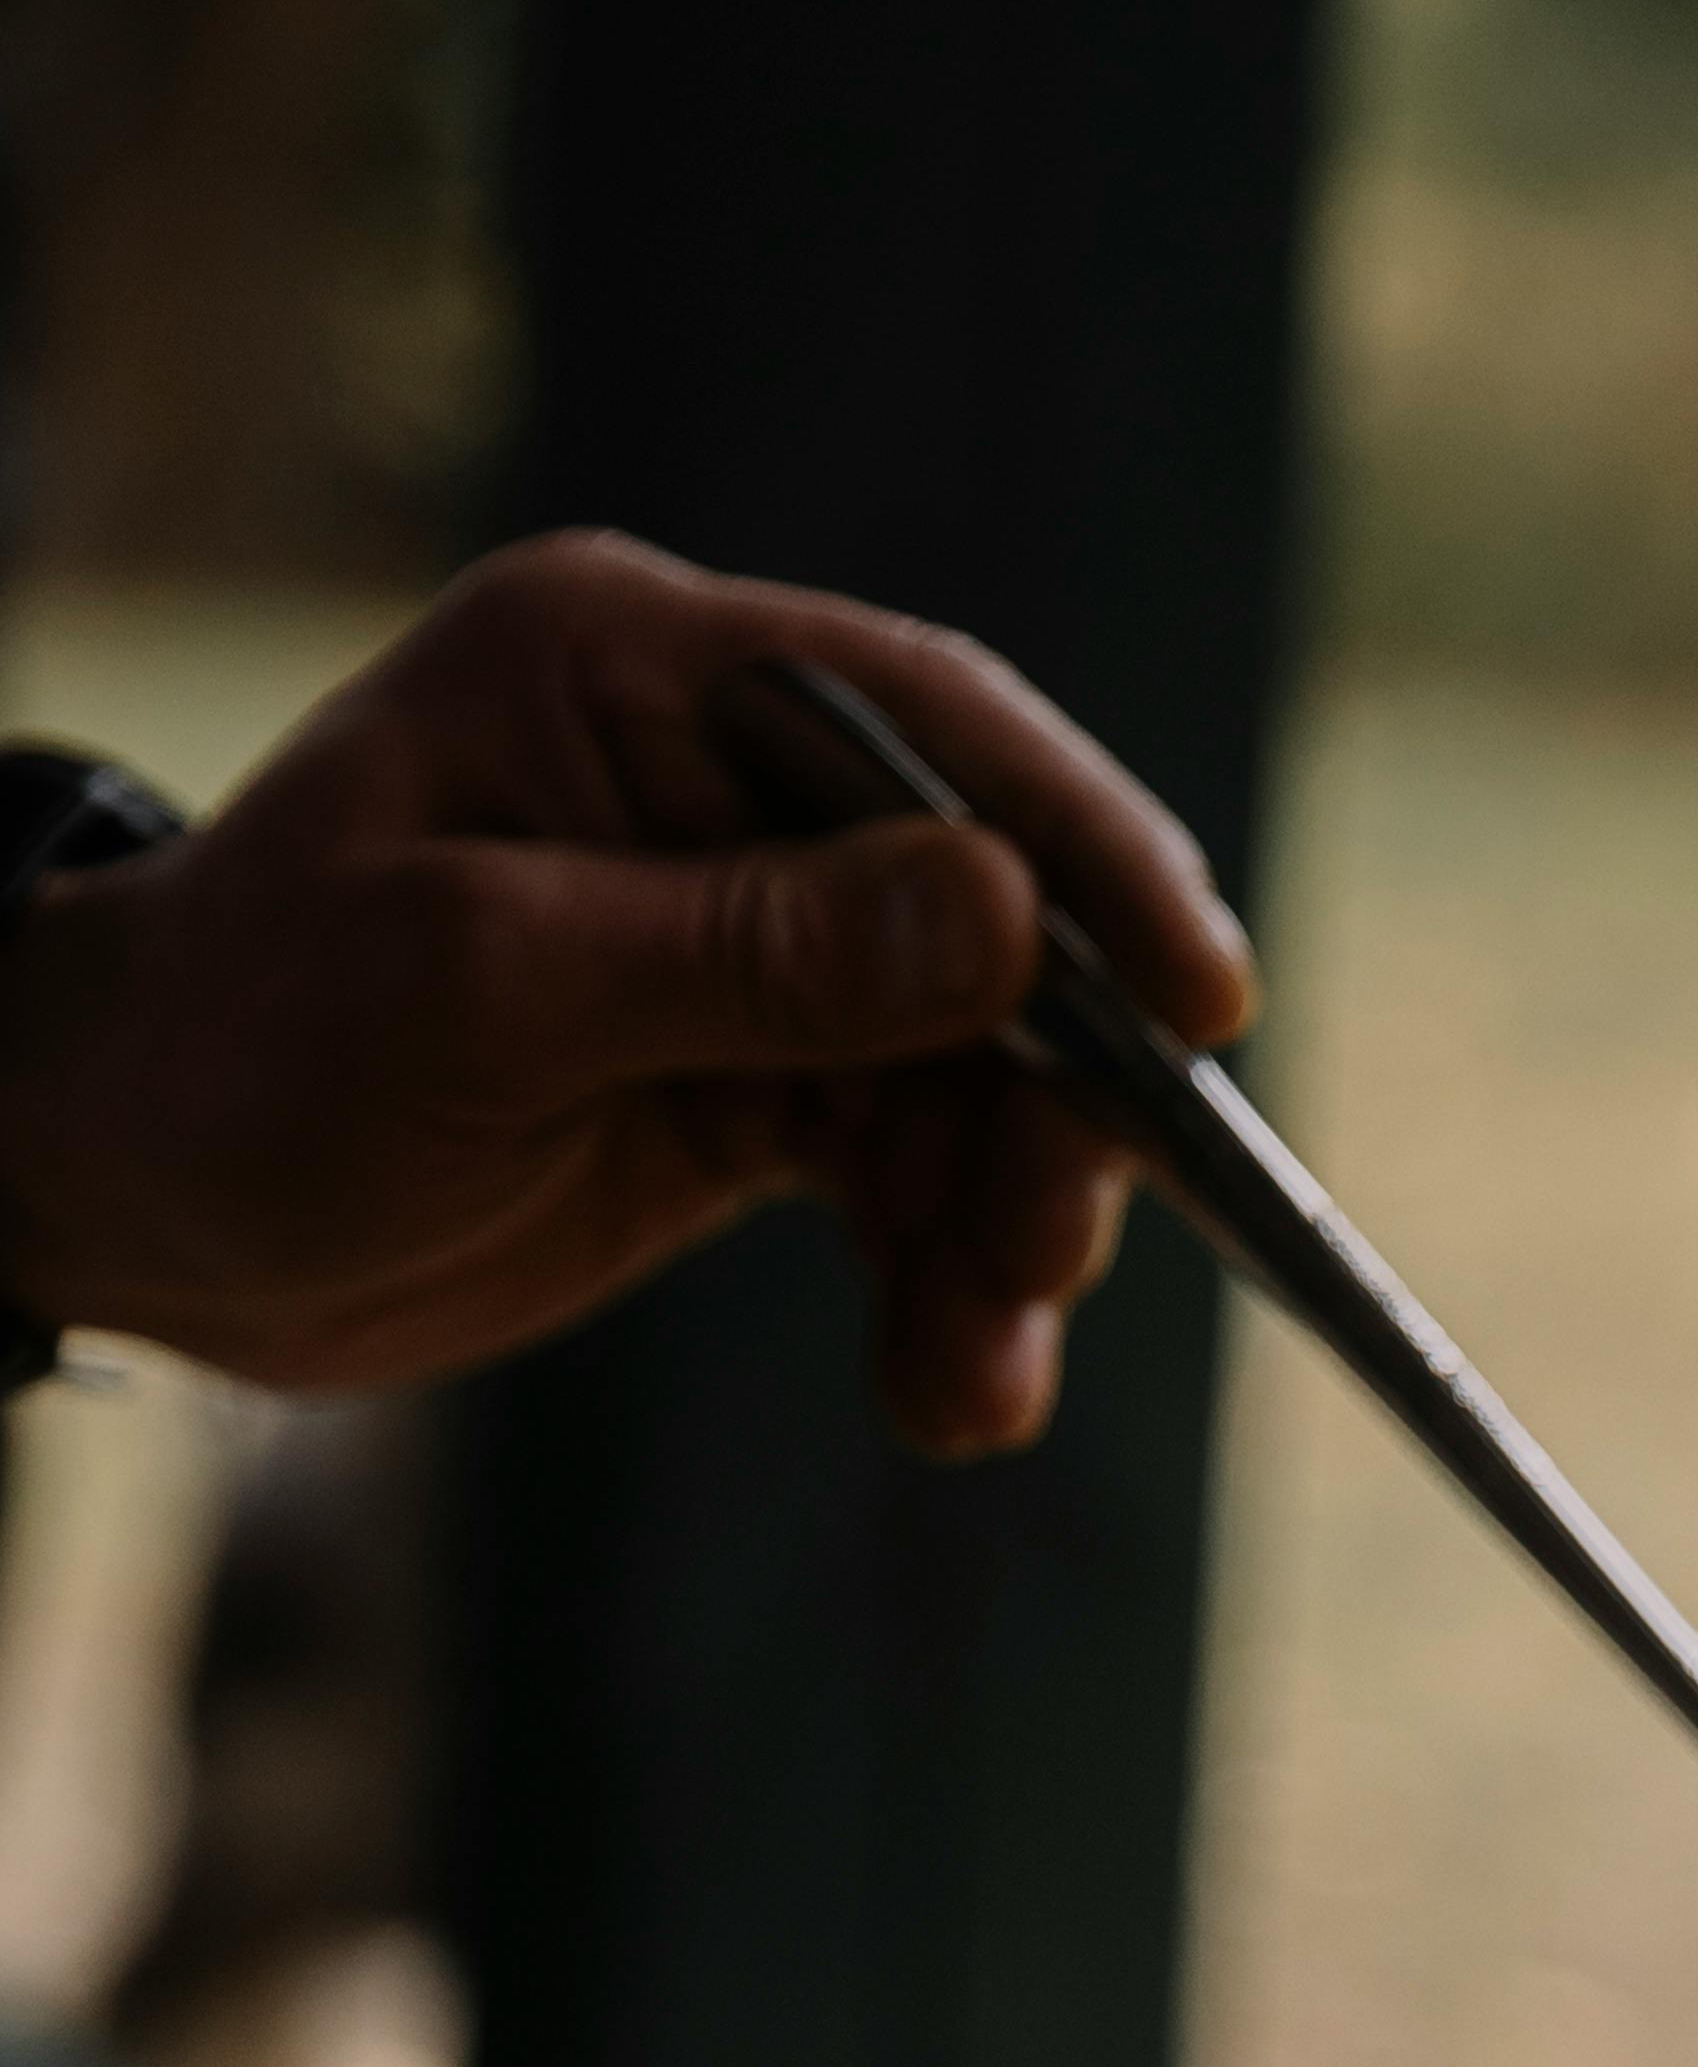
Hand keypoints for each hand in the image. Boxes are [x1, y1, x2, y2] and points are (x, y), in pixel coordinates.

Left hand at [0, 530, 1253, 1454]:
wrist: (126, 1203)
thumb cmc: (239, 1053)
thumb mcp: (481, 991)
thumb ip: (749, 954)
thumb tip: (1007, 916)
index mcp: (637, 677)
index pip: (931, 731)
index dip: (1087, 860)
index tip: (1202, 1006)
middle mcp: (715, 788)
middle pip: (991, 923)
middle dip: (1047, 1106)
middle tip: (1043, 1267)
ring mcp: (741, 944)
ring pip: (972, 1075)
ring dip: (1000, 1233)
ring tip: (974, 1378)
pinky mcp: (746, 1085)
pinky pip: (910, 1178)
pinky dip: (945, 1287)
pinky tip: (944, 1389)